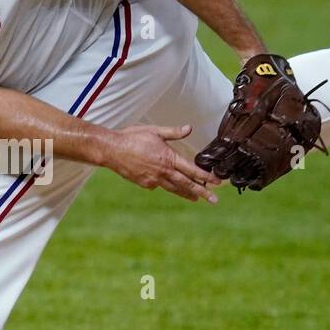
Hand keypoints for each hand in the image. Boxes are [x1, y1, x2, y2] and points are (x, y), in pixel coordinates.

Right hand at [103, 124, 219, 202]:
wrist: (111, 150)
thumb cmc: (132, 137)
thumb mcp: (155, 131)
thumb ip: (173, 132)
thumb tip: (189, 128)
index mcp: (168, 158)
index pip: (192, 170)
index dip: (206, 177)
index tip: (218, 183)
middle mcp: (163, 172)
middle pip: (187, 185)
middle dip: (202, 193)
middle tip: (214, 201)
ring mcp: (153, 180)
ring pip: (174, 189)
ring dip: (186, 193)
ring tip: (196, 198)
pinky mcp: (144, 184)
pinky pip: (159, 186)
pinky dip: (165, 185)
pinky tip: (167, 184)